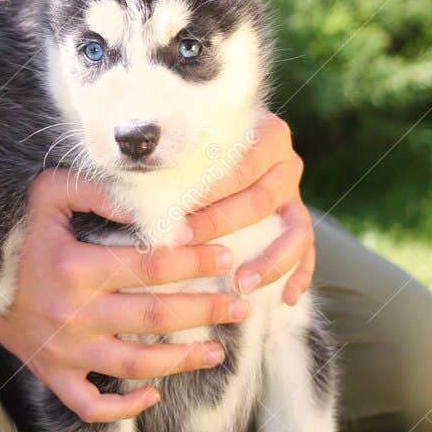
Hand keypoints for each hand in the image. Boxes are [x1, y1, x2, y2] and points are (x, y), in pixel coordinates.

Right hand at [0, 169, 250, 422]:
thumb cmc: (14, 228)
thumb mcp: (49, 192)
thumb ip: (98, 191)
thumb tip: (147, 207)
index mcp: (76, 268)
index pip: (150, 265)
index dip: (193, 262)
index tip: (225, 257)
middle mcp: (74, 315)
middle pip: (154, 318)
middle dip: (204, 311)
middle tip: (240, 306)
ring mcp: (64, 351)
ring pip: (135, 366)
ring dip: (182, 361)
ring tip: (218, 352)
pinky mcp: (52, 374)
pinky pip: (91, 406)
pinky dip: (124, 408)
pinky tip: (154, 393)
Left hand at [181, 112, 313, 304]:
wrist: (223, 145)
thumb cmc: (188, 149)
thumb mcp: (180, 144)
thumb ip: (165, 160)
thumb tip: (122, 192)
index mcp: (263, 132)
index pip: (237, 165)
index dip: (206, 191)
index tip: (174, 213)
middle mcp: (285, 161)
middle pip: (259, 198)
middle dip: (220, 225)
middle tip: (185, 246)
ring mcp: (296, 194)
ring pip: (294, 229)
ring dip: (269, 261)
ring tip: (241, 285)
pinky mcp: (300, 222)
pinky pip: (308, 251)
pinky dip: (300, 274)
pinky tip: (287, 299)